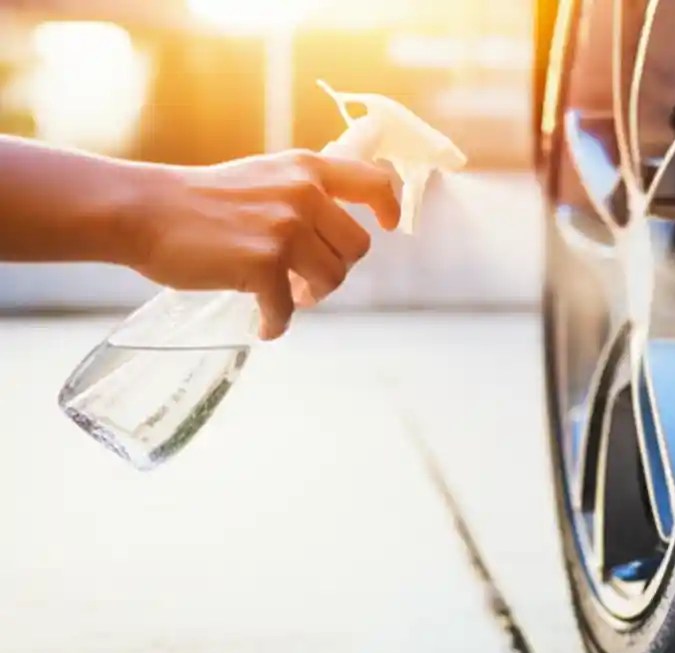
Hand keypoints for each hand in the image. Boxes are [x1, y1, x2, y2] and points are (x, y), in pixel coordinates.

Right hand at [131, 150, 399, 339]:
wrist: (145, 211)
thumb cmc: (201, 200)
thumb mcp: (263, 176)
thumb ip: (301, 193)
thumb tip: (336, 230)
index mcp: (307, 169)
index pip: (373, 181)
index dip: (388, 206)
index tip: (389, 225)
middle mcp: (303, 195)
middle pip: (356, 248)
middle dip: (336, 269)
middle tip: (306, 279)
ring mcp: (285, 229)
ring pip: (331, 280)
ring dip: (310, 296)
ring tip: (286, 295)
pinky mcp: (264, 264)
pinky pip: (287, 310)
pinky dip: (275, 323)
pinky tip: (263, 323)